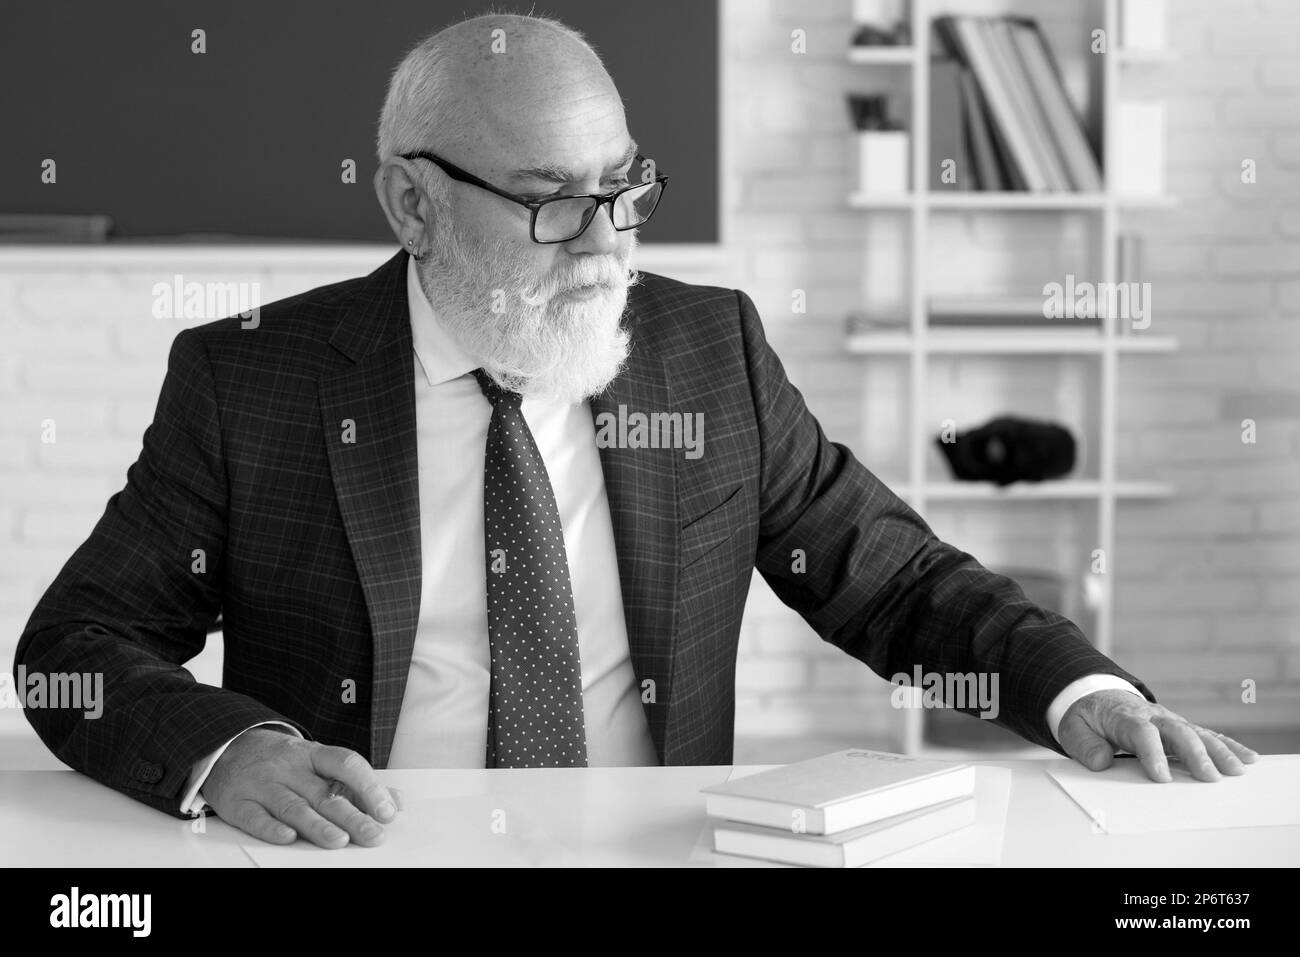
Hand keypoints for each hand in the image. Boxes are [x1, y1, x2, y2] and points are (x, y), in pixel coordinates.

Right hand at [202, 728, 397, 846]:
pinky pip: (255, 816)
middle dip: (351, 816)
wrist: (227, 747)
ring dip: (317, 825)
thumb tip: (395, 802)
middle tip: (372, 835)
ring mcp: (263, 784)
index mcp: (314, 755)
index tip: (387, 811)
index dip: (368, 787)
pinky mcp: (238, 803)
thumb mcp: (318, 762)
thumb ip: (356, 783)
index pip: (346, 764)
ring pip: (293, 806)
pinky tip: (288, 838)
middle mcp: (290, 768)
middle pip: (323, 793)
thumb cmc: (283, 761)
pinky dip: (270, 828)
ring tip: (338, 841)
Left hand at [1058, 690, 1258, 782]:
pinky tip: (1247, 758)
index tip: (1162, 777)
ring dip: (1219, 751)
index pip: (1142, 734)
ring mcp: (1169, 721)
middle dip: (1195, 754)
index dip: (1153, 754)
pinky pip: (1206, 735)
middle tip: (1208, 777)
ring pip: (1197, 733)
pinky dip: (1227, 746)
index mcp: (1124, 717)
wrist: (1094, 696)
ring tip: (1236, 770)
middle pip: (1177, 732)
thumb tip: (1100, 762)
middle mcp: (1152, 716)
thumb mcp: (1072, 728)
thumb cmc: (1086, 716)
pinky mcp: (1180, 728)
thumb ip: (1084, 745)